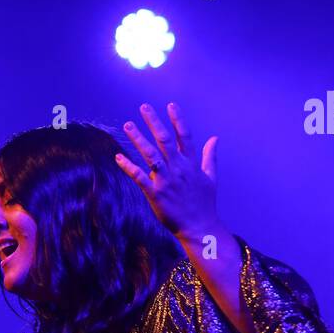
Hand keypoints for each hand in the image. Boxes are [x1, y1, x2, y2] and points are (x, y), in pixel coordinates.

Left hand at [114, 102, 219, 240]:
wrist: (200, 227)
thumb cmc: (205, 203)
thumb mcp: (211, 177)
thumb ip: (210, 156)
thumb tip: (215, 138)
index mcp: (191, 164)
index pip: (185, 137)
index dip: (178, 120)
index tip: (170, 105)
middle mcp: (179, 169)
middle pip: (165, 140)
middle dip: (154, 122)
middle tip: (144, 107)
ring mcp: (166, 181)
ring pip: (151, 155)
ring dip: (138, 139)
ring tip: (128, 125)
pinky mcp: (156, 194)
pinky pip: (139, 177)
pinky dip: (128, 166)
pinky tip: (118, 157)